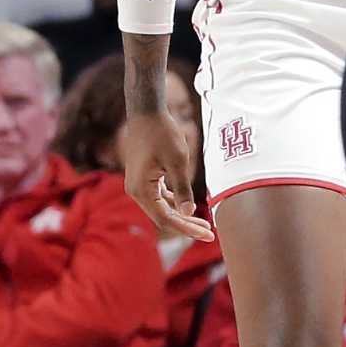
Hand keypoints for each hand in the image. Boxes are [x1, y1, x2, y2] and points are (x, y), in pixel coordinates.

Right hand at [119, 109, 213, 241]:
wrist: (147, 112)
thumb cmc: (162, 133)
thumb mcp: (177, 161)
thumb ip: (183, 189)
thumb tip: (189, 212)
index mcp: (141, 190)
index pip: (166, 219)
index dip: (188, 229)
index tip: (208, 234)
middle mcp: (136, 191)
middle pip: (163, 217)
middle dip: (187, 225)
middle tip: (210, 233)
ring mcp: (139, 184)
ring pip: (162, 208)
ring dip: (182, 215)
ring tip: (204, 222)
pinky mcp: (144, 177)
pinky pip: (159, 197)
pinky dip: (174, 203)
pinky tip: (188, 205)